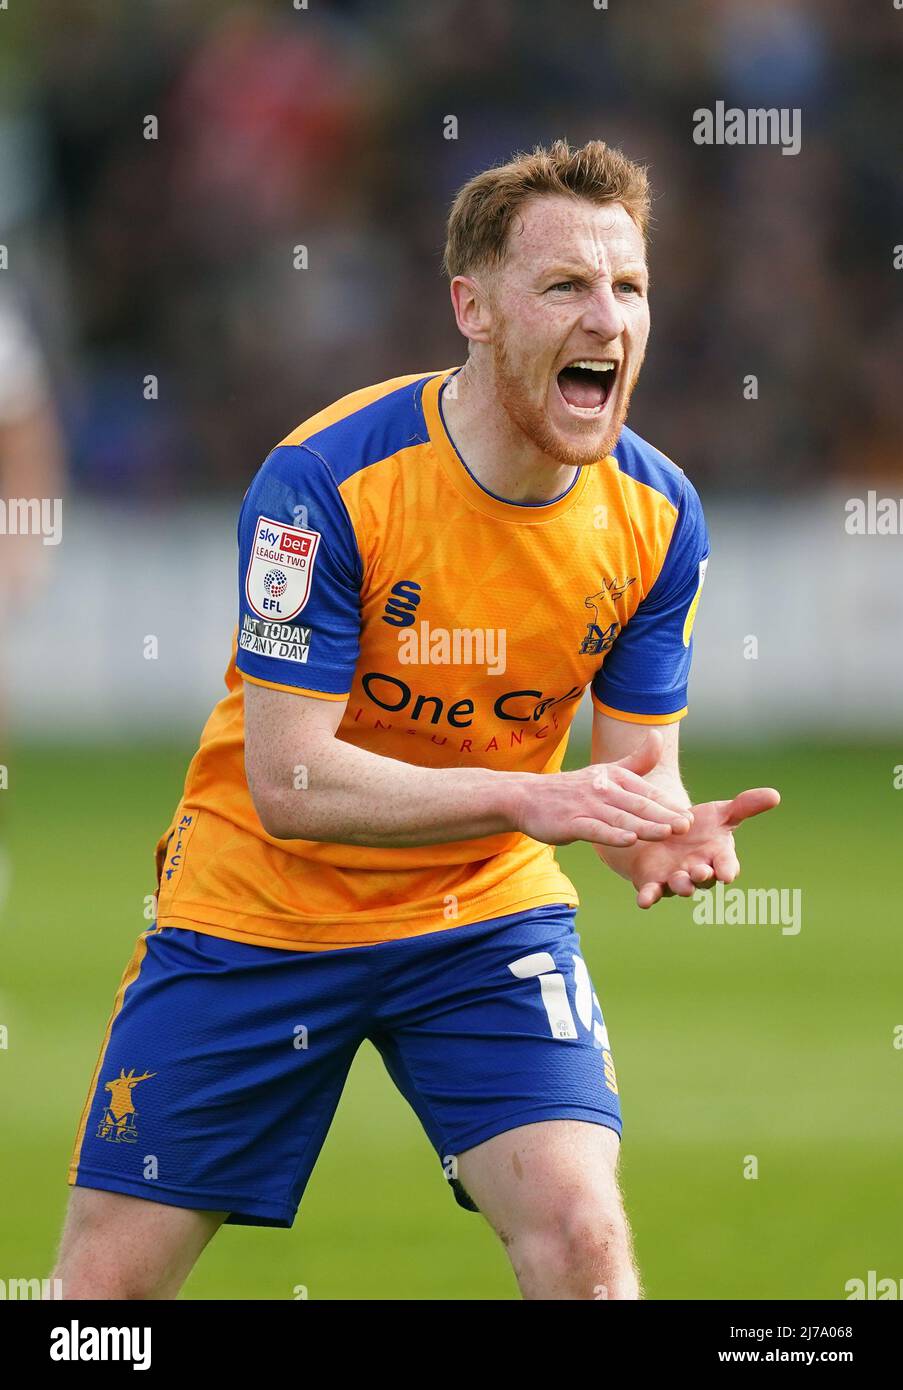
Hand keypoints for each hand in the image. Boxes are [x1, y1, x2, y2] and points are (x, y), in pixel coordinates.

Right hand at [515, 730, 694, 848]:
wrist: (527, 797)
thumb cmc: (572, 789)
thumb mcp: (605, 771)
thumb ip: (636, 760)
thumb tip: (659, 736)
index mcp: (614, 777)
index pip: (647, 793)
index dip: (669, 806)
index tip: (690, 818)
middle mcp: (603, 789)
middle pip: (639, 805)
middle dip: (664, 816)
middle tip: (687, 826)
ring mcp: (586, 806)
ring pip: (621, 818)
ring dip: (645, 826)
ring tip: (666, 833)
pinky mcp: (570, 822)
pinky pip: (595, 830)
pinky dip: (612, 835)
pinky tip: (629, 841)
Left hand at [597, 785, 780, 906]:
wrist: (662, 834)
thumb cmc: (698, 826)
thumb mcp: (720, 812)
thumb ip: (745, 806)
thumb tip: (775, 794)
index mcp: (717, 857)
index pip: (726, 865)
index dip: (727, 869)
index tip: (728, 874)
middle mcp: (698, 872)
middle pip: (703, 878)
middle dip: (703, 877)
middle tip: (701, 873)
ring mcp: (676, 880)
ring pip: (679, 886)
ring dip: (681, 886)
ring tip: (681, 883)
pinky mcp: (653, 883)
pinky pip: (651, 893)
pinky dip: (648, 897)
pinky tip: (644, 901)